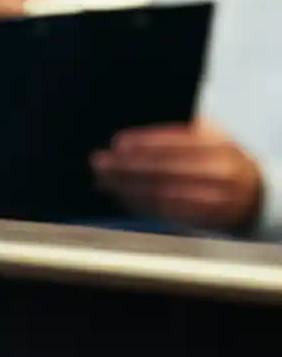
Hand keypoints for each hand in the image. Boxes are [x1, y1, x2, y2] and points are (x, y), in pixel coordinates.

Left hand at [91, 120, 263, 232]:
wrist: (258, 195)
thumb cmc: (222, 160)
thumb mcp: (211, 138)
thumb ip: (176, 137)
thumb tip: (123, 144)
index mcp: (219, 146)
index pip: (174, 144)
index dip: (142, 143)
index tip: (116, 144)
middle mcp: (219, 172)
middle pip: (163, 169)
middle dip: (126, 166)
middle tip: (98, 163)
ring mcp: (216, 199)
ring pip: (162, 193)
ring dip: (127, 187)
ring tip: (103, 180)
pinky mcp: (208, 220)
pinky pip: (167, 213)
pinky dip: (140, 203)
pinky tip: (122, 196)